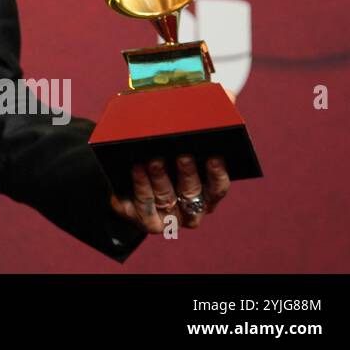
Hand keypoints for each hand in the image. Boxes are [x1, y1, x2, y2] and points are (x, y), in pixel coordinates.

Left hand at [110, 154, 230, 232]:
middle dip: (187, 172)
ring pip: (167, 197)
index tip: (214, 156)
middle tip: (183, 155)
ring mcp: (172, 219)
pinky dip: (141, 184)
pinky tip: (137, 168)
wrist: (131, 194)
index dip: (217, 173)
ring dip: (160, 176)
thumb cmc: (160, 169)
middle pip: (192, 192)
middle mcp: (192, 212)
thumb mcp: (173, 159)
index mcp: (206, 196)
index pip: (218, 187)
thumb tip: (184, 125)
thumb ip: (181, 149)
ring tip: (155, 160)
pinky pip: (146, 204)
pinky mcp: (151, 223)